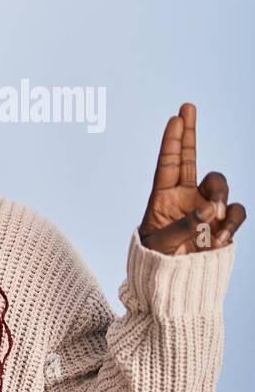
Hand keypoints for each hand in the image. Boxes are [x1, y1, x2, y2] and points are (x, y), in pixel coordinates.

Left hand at [139, 102, 243, 254]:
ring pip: (219, 183)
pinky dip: (231, 220)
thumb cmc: (156, 263)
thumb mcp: (160, 245)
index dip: (172, 141)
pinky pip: (235, 211)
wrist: (174, 285)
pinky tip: (220, 237)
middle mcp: (185, 197)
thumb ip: (182, 226)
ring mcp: (206, 208)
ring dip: (219, 195)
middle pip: (190, 158)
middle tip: (187, 107)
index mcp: (162, 198)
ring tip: (213, 219)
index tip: (175, 117)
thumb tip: (209, 209)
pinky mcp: (223, 223)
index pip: (168, 164)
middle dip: (189, 133)